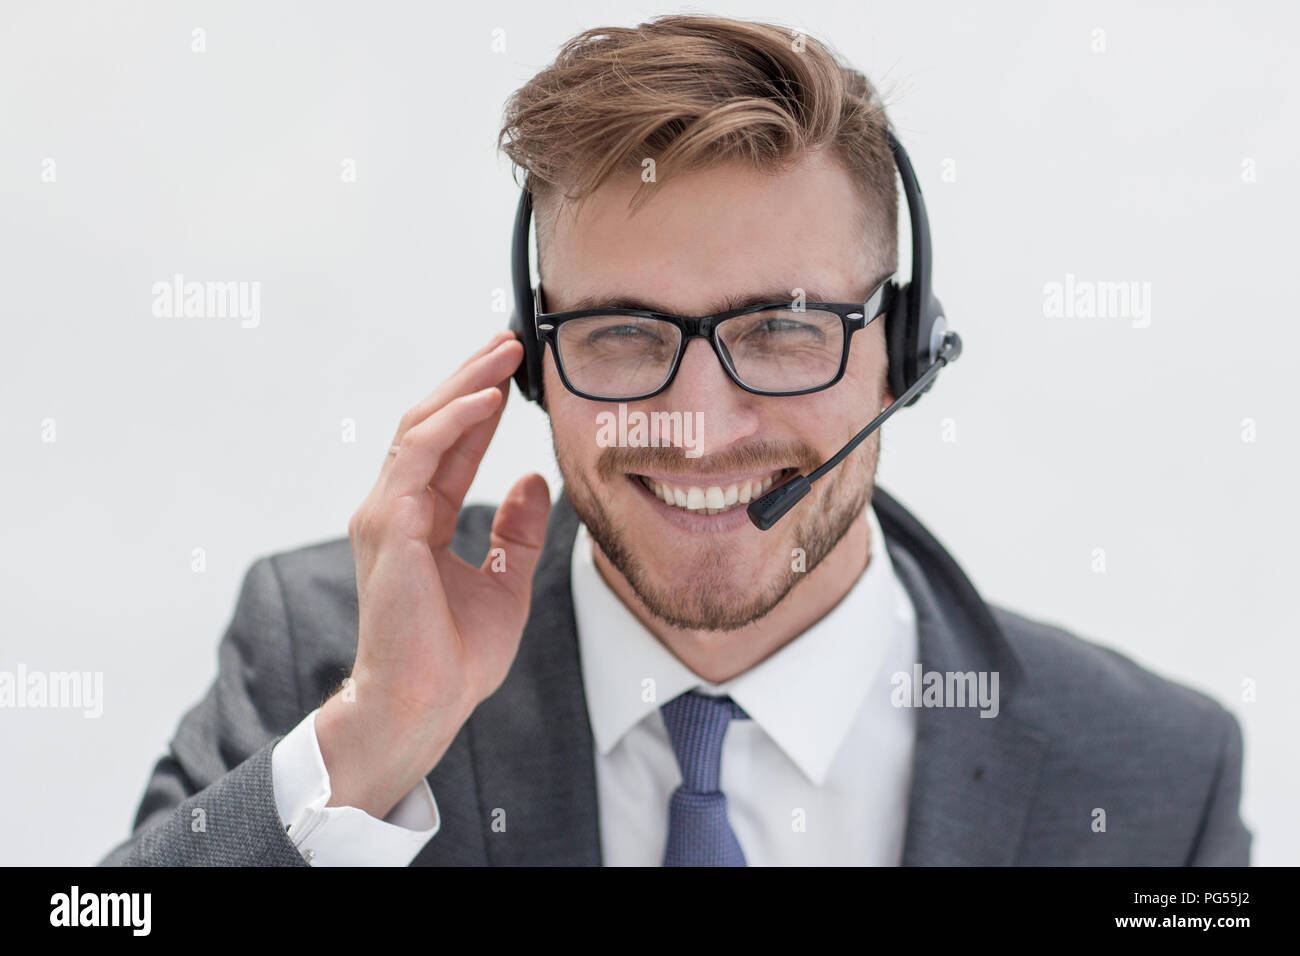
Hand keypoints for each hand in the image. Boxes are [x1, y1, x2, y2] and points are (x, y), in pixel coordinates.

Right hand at [317, 330, 550, 817]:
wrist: (426, 703)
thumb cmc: (456, 656)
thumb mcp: (506, 582)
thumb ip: (517, 531)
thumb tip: (532, 480)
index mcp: (420, 521)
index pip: (450, 446)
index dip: (480, 403)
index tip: (513, 371)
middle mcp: (396, 510)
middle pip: (432, 423)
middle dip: (471, 377)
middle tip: (510, 341)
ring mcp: (386, 515)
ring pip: (421, 427)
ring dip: (465, 384)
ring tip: (504, 354)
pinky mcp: (389, 526)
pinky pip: (419, 456)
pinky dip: (454, 422)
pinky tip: (488, 398)